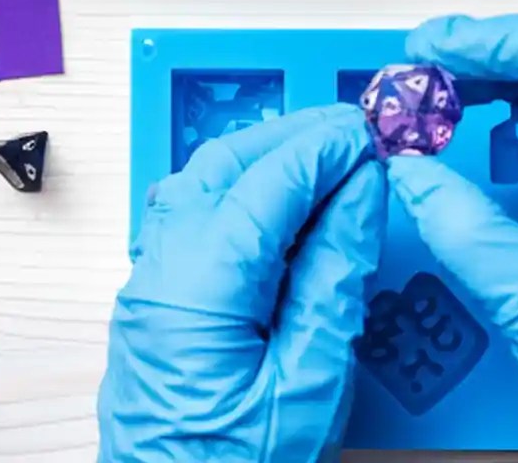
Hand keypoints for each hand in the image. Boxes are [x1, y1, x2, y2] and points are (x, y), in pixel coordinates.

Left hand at [98, 105, 383, 462]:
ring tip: (325, 155)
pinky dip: (240, 189)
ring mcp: (148, 287)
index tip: (368, 135)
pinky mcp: (155, 304)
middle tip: (354, 132)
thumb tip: (360, 196)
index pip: (265, 185)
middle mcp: (159, 277)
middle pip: (221, 166)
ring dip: (263, 157)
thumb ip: (333, 278)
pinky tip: (280, 199)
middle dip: (291, 137)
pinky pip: (190, 216)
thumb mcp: (309, 384)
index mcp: (196, 293)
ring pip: (199, 184)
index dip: (322, 150)